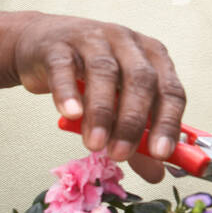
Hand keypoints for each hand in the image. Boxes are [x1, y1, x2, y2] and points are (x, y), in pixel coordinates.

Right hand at [11, 13, 185, 166]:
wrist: (40, 46)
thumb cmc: (87, 75)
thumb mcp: (118, 105)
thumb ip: (138, 139)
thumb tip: (157, 174)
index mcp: (152, 56)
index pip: (170, 89)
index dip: (168, 122)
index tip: (162, 154)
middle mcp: (126, 42)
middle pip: (140, 79)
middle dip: (133, 121)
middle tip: (121, 154)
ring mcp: (92, 39)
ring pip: (103, 72)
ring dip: (101, 112)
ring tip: (95, 144)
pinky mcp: (58, 45)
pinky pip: (64, 67)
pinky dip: (67, 92)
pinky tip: (71, 114)